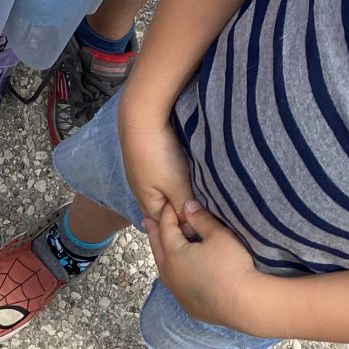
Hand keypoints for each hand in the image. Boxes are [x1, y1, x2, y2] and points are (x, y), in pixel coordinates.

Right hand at [117, 97, 197, 237]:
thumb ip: (184, 208)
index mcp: (149, 205)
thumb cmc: (159, 155)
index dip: (187, 227)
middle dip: (182, 212)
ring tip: (197, 190)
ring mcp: (143, 177)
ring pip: (165, 193)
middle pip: (166, 210)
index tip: (207, 224)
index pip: (169, 227)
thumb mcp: (177, 186)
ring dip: (179, 194)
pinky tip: (184, 173)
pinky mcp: (147, 162)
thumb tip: (190, 229)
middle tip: (205, 209)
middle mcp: (143, 194)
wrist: (140, 119)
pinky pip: (162, 179)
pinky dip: (173, 180)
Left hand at [143, 202, 263, 330]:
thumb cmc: (231, 266)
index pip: (166, 228)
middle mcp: (169, 274)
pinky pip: (174, 283)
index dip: (167, 214)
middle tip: (147, 221)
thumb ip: (201, 219)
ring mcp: (176, 291)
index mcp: (173, 254)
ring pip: (163, 267)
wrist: (242, 303)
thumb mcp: (218, 236)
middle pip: (157, 248)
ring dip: (160, 253)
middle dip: (153, 232)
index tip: (167, 203)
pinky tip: (176, 271)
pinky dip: (171, 272)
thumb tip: (188, 206)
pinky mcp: (186, 304)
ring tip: (159, 245)